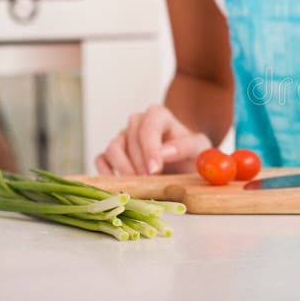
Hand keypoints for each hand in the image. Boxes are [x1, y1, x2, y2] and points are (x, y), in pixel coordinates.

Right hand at [96, 105, 210, 174]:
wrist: (184, 163)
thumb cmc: (192, 153)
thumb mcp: (198, 148)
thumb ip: (184, 147)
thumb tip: (163, 153)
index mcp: (159, 115)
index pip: (149, 126)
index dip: (150, 148)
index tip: (154, 169)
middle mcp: (137, 122)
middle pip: (130, 139)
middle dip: (140, 164)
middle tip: (150, 182)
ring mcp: (123, 136)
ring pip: (112, 149)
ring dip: (124, 169)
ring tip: (140, 185)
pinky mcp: (112, 153)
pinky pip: (101, 159)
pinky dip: (107, 173)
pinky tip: (121, 185)